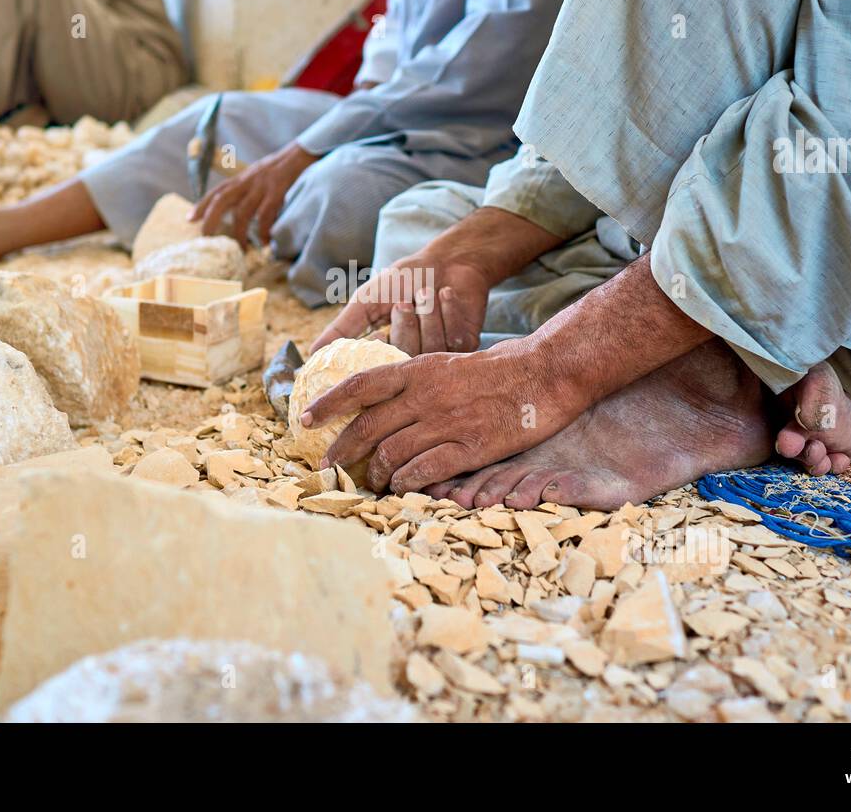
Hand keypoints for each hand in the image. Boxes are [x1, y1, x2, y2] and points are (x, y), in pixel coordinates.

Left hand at [191, 142, 318, 246]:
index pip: (216, 191)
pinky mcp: (277, 192)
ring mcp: (262, 186)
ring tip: (241, 248)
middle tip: (205, 236)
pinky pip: (265, 215)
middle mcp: (247, 181)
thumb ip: (245, 190)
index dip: (201, 205)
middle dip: (211, 218)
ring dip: (239, 232)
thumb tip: (236, 211)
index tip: (189, 219)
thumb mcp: (257, 176)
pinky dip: (263, 231)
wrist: (302, 154)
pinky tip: (265, 242)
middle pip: (222, 199)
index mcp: (242, 178)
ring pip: (242, 212)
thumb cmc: (280, 169)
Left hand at [299, 337, 591, 492]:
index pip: (360, 385)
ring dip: (377, 474)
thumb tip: (384, 401)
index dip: (329, 403)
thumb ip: (416, 382)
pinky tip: (403, 487)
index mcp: (418, 370)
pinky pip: (425, 471)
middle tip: (329, 467)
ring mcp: (447, 422)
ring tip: (373, 483)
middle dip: (342, 451)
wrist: (545, 374)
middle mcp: (425, 395)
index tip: (305, 417)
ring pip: (393, 454)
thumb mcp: (449, 363)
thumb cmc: (498, 369)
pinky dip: (407, 483)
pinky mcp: (470, 448)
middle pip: (368, 427)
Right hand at [310, 253, 490, 354]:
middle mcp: (413, 360)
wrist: (447, 261)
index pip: (375, 374)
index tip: (377, 334)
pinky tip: (446, 294)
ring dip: (427, 315)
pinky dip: (447, 312)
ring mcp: (441, 356)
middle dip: (405, 327)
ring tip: (426, 291)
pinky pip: (453, 341)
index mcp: (388, 355)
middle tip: (404, 303)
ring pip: (430, 351)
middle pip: (405, 361)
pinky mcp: (465, 346)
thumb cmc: (403, 279)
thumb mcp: (365, 302)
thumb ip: (342, 329)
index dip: (377, 356)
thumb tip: (311, 355)